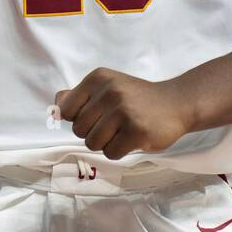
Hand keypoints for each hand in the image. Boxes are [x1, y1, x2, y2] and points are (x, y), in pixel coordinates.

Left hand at [54, 68, 194, 159]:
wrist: (177, 102)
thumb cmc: (137, 98)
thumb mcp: (107, 86)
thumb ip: (78, 95)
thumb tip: (54, 107)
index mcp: (98, 78)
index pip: (66, 110)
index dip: (78, 118)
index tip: (97, 115)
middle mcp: (110, 91)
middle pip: (78, 129)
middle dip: (93, 132)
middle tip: (114, 124)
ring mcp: (124, 111)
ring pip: (92, 143)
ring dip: (106, 143)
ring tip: (123, 131)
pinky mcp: (136, 131)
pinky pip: (110, 153)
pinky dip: (120, 151)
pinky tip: (133, 138)